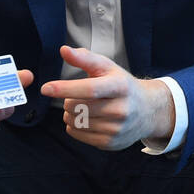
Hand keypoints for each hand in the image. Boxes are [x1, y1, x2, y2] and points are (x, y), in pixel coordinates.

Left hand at [39, 46, 172, 149]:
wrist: (148, 110)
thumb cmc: (122, 86)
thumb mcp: (108, 68)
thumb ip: (85, 58)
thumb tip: (64, 50)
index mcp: (120, 86)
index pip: (89, 88)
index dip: (65, 88)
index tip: (45, 88)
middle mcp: (121, 109)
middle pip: (77, 106)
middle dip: (68, 100)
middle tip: (77, 97)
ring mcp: (116, 128)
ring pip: (74, 121)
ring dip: (70, 113)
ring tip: (82, 108)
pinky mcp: (110, 142)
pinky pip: (77, 134)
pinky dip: (73, 125)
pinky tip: (84, 119)